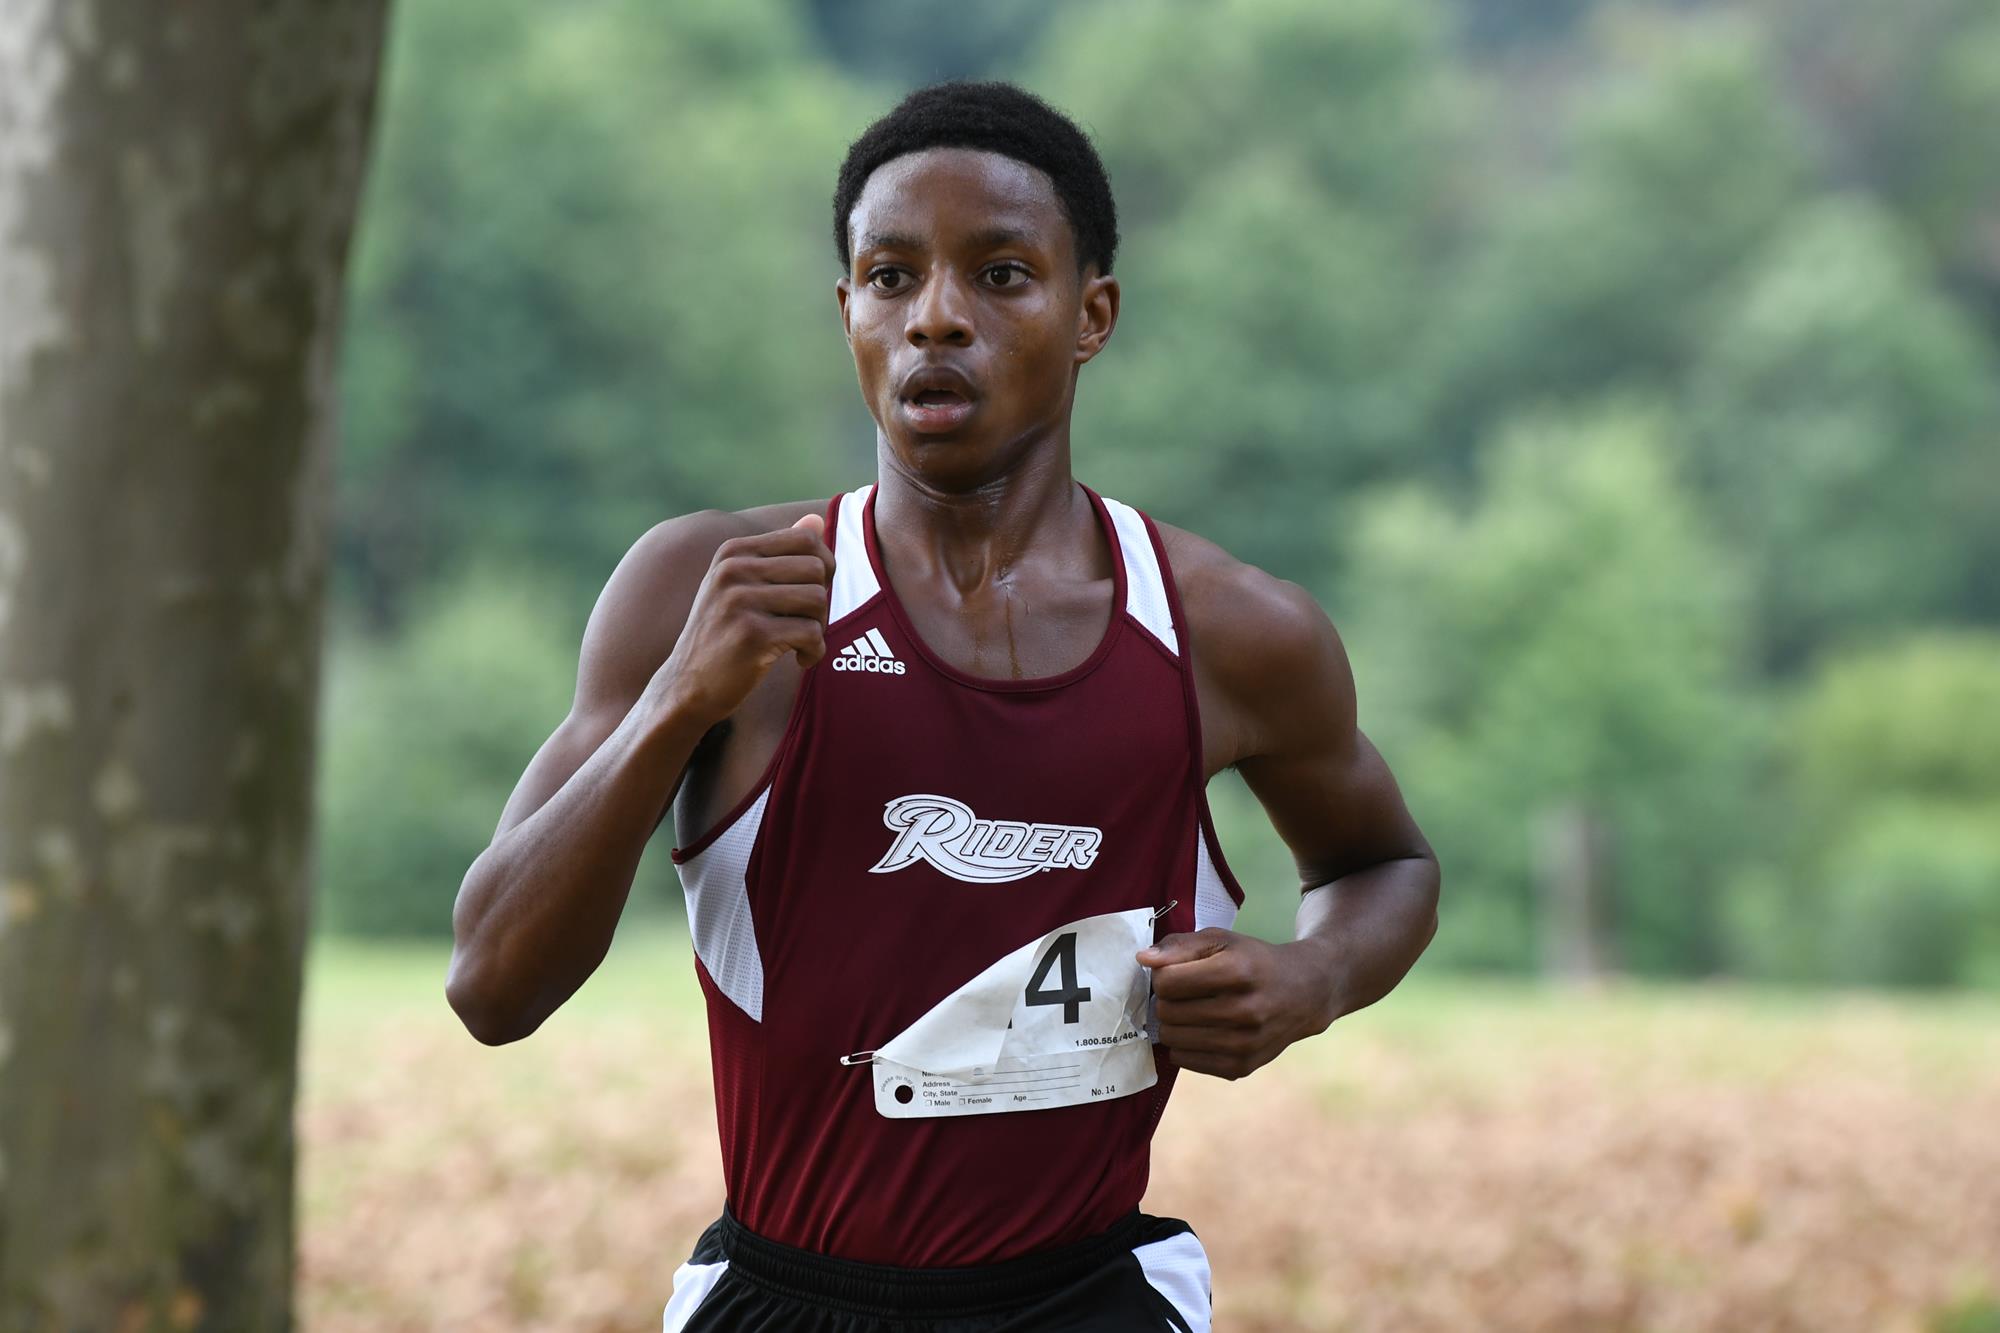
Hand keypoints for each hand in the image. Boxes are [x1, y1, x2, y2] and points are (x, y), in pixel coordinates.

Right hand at [654, 513, 834, 727]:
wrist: (686, 687)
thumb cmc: (722, 636)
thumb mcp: (741, 587)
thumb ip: (779, 554)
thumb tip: (815, 519)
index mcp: (732, 553)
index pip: (806, 539)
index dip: (824, 568)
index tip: (810, 596)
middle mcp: (733, 571)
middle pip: (817, 569)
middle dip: (822, 601)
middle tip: (805, 625)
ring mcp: (739, 602)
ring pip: (817, 600)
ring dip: (819, 628)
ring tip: (800, 643)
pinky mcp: (751, 636)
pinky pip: (812, 633)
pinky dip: (815, 652)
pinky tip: (798, 660)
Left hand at [1137, 928, 1339, 1079]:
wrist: (1304, 993)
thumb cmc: (1253, 961)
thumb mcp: (1222, 940)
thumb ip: (1180, 945)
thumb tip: (1144, 959)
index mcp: (1238, 972)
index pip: (1168, 981)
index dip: (1163, 974)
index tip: (1175, 972)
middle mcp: (1244, 1011)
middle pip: (1167, 1011)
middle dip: (1167, 999)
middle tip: (1183, 992)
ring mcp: (1244, 1044)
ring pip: (1171, 1038)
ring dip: (1173, 1022)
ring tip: (1192, 1009)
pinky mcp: (1240, 1067)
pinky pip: (1183, 1060)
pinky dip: (1184, 1044)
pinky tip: (1202, 1029)